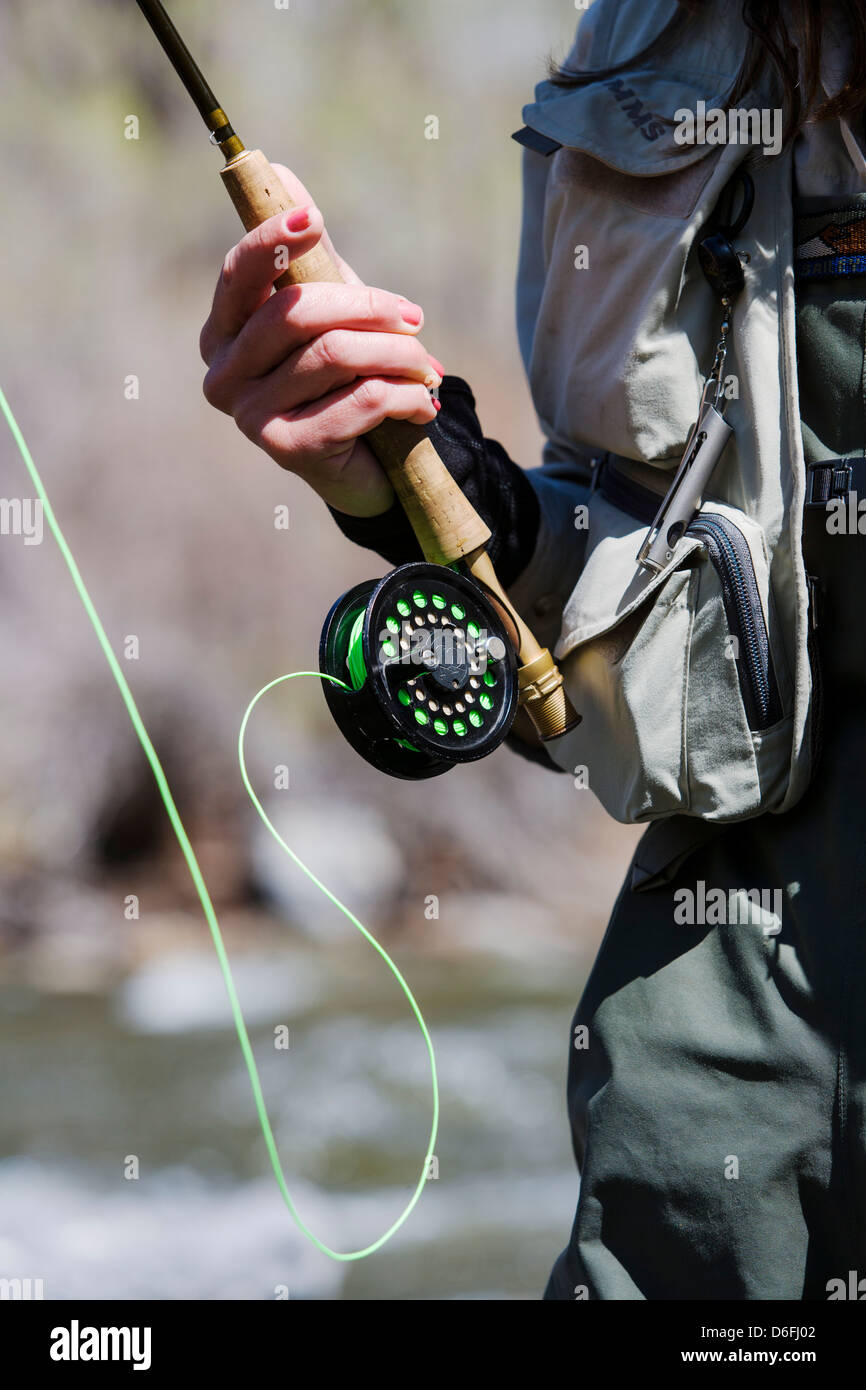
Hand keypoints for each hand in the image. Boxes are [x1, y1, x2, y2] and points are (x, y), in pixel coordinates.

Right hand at [199, 164, 441, 516]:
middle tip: (414, 316)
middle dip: (368, 306)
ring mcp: (250, 416)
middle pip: (295, 313)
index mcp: (225, 331)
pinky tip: (424, 403)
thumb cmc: (342, 381)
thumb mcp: (330, 311)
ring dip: (397, 354)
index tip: (312, 218)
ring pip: (334, 355)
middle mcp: (224, 373)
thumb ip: (309, 254)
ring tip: (427, 365)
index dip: (272, 241)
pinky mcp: (287, 450)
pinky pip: (359, 400)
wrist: (365, 470)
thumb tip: (281, 173)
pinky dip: (405, 395)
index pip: (239, 275)